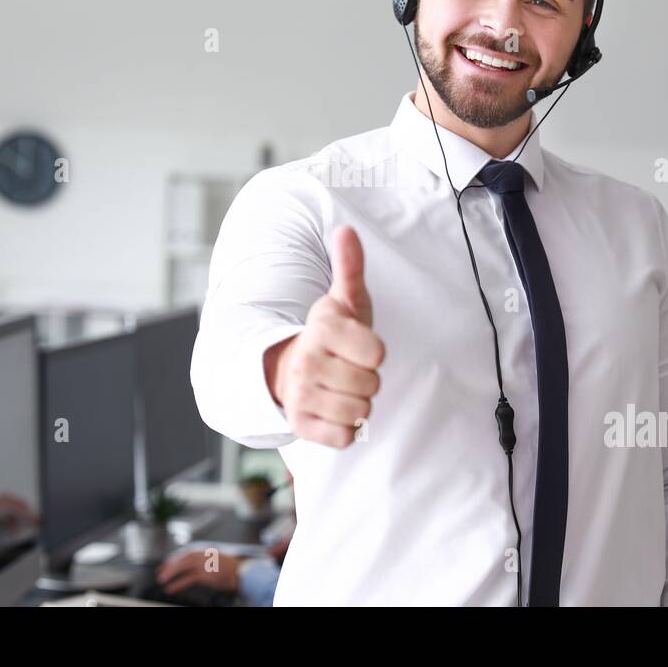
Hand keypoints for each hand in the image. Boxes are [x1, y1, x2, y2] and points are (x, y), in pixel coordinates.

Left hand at [155, 549, 240, 594]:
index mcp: (205, 551)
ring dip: (170, 574)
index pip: (185, 554)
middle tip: (160, 573)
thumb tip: (193, 567)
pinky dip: (178, 584)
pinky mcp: (205, 574)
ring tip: (162, 581)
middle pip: (182, 559)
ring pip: (182, 567)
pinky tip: (171, 588)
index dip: (174, 560)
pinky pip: (188, 579)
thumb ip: (204, 561)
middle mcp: (203, 555)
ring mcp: (204, 564)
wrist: (242, 573)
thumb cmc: (232, 569)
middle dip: (169, 566)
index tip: (165, 565)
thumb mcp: (216, 561)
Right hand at [266, 225, 384, 448]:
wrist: (290, 370)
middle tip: (347, 368)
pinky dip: (345, 428)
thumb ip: (349, 267)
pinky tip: (332, 410)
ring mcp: (301, 395)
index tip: (356, 345)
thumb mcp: (343, 300)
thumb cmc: (330, 336)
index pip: (377, 352)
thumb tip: (346, 230)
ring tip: (339, 388)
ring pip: (361, 410)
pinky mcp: (301, 426)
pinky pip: (346, 436)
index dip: (374, 352)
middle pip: (372, 384)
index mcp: (322, 328)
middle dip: (367, 379)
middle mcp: (307, 361)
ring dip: (358, 403)